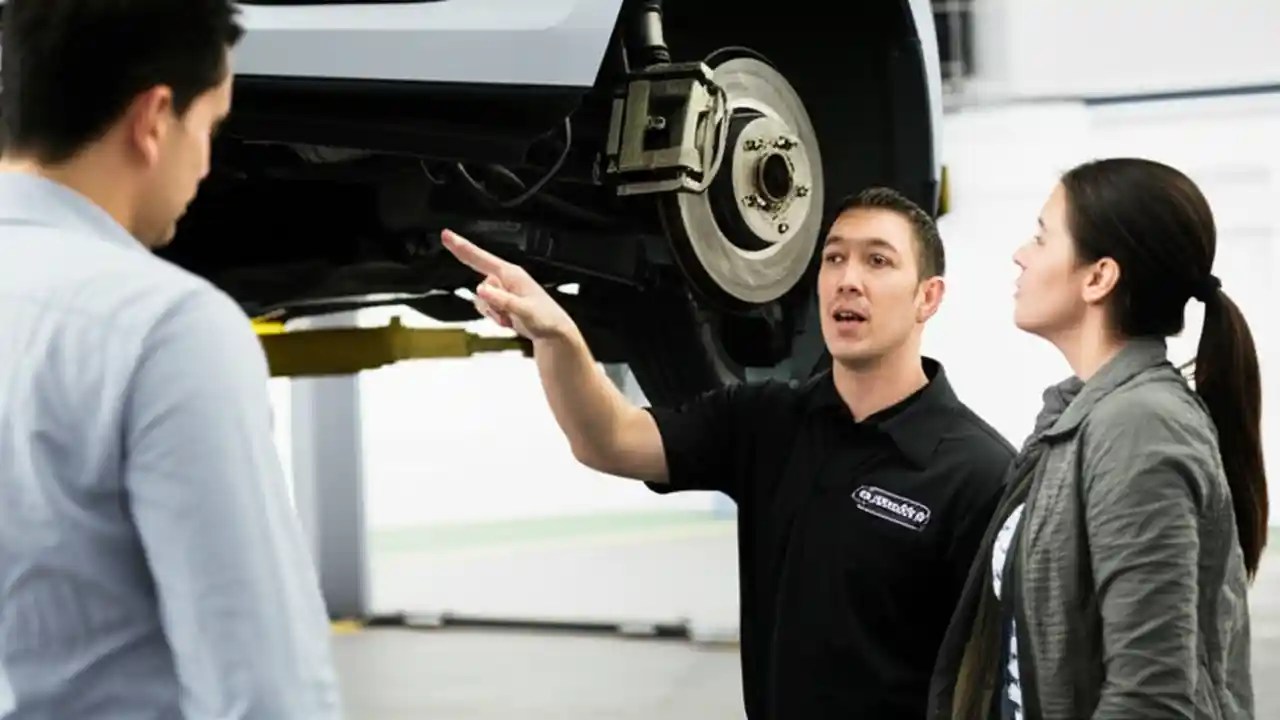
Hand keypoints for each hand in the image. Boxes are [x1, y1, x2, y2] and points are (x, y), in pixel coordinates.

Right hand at [440, 229, 577, 340]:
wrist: (554, 334)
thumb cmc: (546, 318)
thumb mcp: (524, 310)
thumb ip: (502, 300)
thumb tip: (481, 289)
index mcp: (511, 274)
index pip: (480, 257)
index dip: (461, 246)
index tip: (446, 235)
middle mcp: (506, 279)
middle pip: (480, 287)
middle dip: (490, 304)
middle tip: (508, 314)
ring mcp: (504, 291)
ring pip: (482, 300)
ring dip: (493, 313)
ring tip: (511, 318)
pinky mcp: (503, 302)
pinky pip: (486, 308)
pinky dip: (495, 317)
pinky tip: (510, 321)